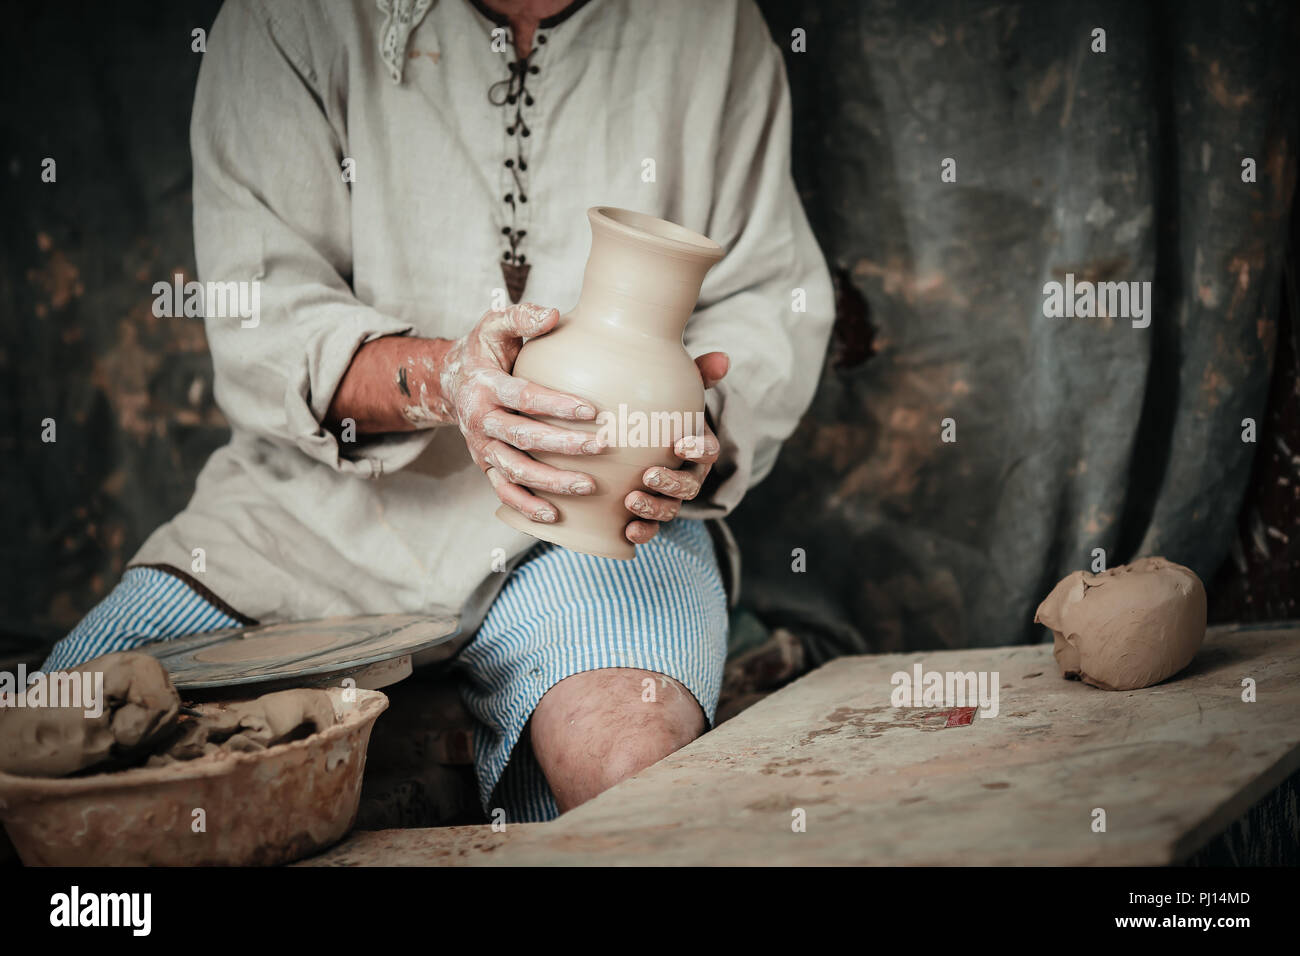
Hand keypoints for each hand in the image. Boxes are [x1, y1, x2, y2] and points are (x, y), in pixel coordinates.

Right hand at [437, 303, 604, 523]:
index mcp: (484, 386)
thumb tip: (555, 314)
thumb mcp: (495, 324)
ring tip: (589, 486)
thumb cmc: (484, 350)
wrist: (450, 380)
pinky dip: (525, 506)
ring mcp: (481, 447)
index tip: (591, 409)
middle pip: (522, 437)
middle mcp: (479, 420)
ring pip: (515, 470)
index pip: (523, 397)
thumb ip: (522, 317)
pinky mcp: (485, 465)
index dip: (555, 405)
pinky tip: (554, 516)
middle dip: (562, 445)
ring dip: (550, 482)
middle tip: (601, 446)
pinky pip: (503, 490)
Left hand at [623, 351, 728, 544]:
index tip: (681, 444)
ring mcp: (671, 496)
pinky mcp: (651, 512)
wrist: (640, 434)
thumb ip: (698, 375)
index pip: (707, 451)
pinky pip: (651, 527)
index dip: (697, 449)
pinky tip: (628, 532)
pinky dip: (643, 531)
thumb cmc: (662, 408)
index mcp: (698, 448)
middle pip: (690, 485)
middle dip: (671, 483)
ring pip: (671, 508)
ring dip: (654, 508)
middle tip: (648, 475)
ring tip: (631, 501)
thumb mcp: (678, 390)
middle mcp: (689, 475)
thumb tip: (722, 358)